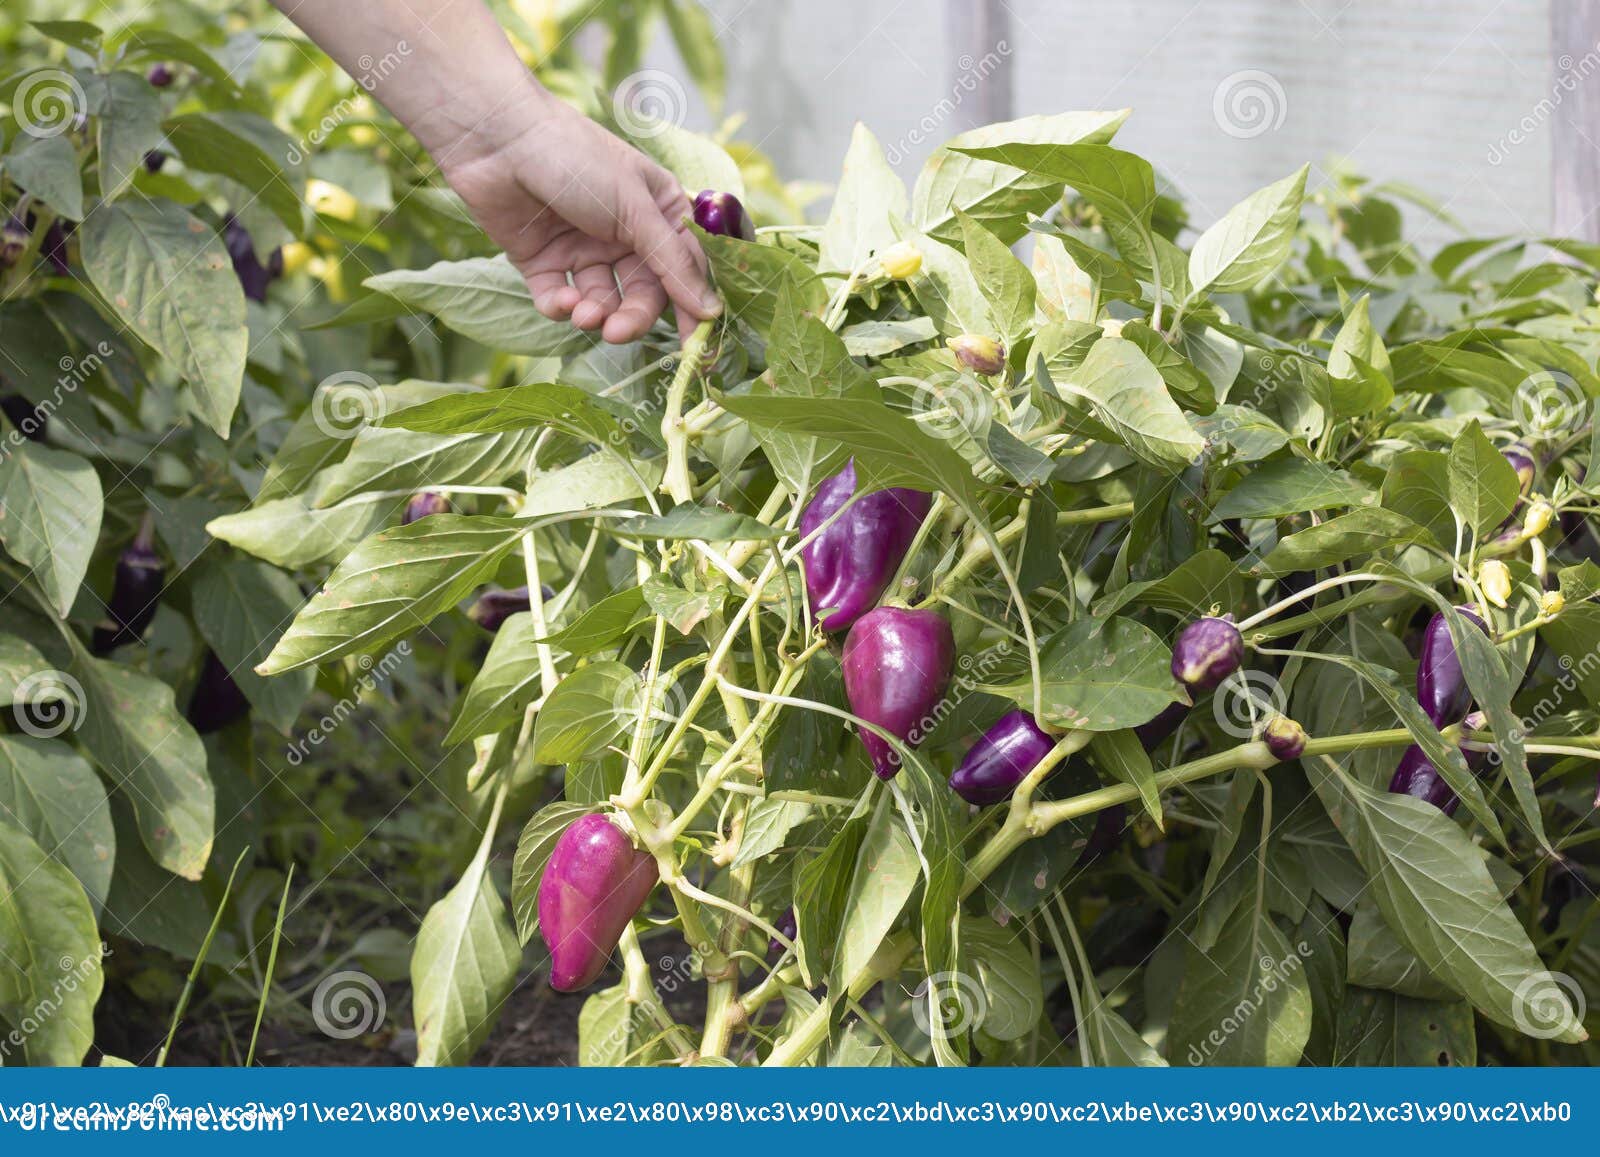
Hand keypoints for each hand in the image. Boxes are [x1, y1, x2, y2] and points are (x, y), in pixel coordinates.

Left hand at [440, 98, 720, 343]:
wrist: (498, 138)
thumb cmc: (576, 157)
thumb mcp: (635, 208)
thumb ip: (672, 262)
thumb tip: (711, 310)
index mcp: (657, 213)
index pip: (684, 271)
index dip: (690, 308)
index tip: (695, 346)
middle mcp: (624, 235)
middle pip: (641, 294)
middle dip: (631, 317)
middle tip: (618, 332)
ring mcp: (582, 248)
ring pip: (602, 302)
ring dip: (596, 314)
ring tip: (585, 314)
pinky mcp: (543, 262)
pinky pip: (560, 300)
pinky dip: (562, 307)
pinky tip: (562, 300)